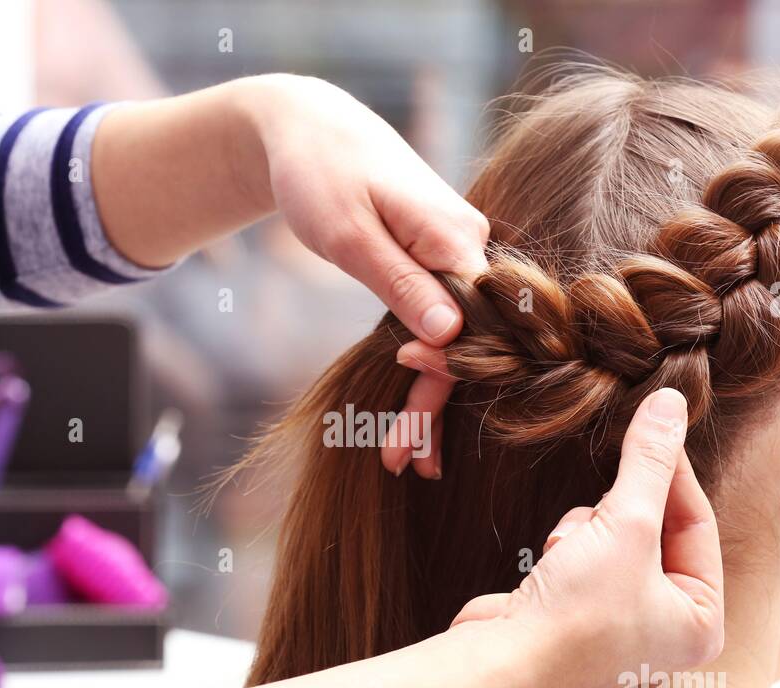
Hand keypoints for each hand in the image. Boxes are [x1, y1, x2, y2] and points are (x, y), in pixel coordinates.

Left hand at [240, 75, 487, 477]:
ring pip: (455, 336)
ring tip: (405, 456)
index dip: (440, 385)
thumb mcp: (350, 235)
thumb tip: (451, 334)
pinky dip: (426, 362)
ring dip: (429, 395)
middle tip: (403, 466)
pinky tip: (413, 407)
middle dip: (433, 407)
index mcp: (457, 238)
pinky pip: (440, 320)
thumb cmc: (320, 175)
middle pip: (468, 341)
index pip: (471, 329)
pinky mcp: (437, 259)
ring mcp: (455, 253)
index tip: (404, 434)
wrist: (308, 128)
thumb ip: (402, 284)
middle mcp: (470, 246)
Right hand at [450, 389, 724, 687]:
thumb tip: (672, 404)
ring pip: (617, 539)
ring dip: (589, 528)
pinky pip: (586, 557)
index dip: (672, 472)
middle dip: (620, 512)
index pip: (698, 523)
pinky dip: (568, 548)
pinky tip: (550, 562)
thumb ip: (650, 461)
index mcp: (702, 622)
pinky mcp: (577, 617)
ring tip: (569, 549)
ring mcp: (620, 626)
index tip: (653, 427)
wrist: (502, 661)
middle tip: (602, 508)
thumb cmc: (576, 612)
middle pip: (657, 531)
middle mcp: (667, 630)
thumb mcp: (626, 524)